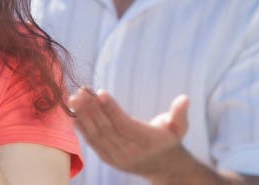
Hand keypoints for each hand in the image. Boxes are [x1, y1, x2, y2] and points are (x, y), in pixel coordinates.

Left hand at [67, 88, 189, 179]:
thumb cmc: (169, 139)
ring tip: (73, 99)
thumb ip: (179, 113)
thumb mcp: (179, 127)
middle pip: (108, 129)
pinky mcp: (110, 160)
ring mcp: (119, 158)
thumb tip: (185, 99)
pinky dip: (82, 130)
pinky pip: (93, 144)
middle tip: (81, 92)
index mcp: (148, 142)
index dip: (112, 109)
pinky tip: (73, 116)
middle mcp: (132, 152)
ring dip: (84, 117)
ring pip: (98, 136)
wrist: (164, 167)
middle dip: (92, 110)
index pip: (125, 124)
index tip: (100, 92)